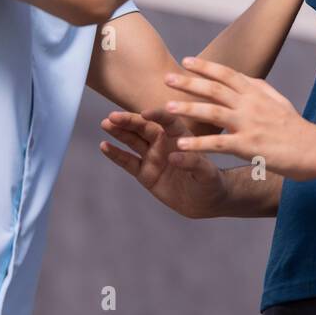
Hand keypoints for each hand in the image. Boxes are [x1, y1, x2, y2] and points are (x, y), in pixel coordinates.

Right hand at [99, 110, 228, 218]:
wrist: (205, 201)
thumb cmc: (211, 182)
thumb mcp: (206, 174)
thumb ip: (193, 163)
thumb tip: (174, 157)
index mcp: (181, 137)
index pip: (168, 121)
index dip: (157, 115)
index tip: (145, 113)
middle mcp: (164, 143)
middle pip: (144, 128)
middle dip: (129, 121)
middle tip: (113, 116)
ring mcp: (153, 156)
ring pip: (133, 141)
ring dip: (119, 132)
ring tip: (105, 123)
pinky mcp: (145, 172)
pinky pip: (128, 162)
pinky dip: (116, 154)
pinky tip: (104, 146)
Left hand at [152, 56, 315, 181]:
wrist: (315, 149)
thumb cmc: (296, 128)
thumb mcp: (279, 101)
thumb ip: (261, 89)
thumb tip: (247, 79)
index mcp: (257, 93)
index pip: (227, 74)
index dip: (206, 67)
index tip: (186, 61)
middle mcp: (251, 104)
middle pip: (215, 89)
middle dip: (189, 83)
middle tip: (167, 78)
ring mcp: (249, 124)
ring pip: (212, 112)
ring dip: (188, 109)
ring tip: (167, 108)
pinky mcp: (249, 146)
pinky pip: (218, 144)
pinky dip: (198, 144)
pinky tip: (180, 145)